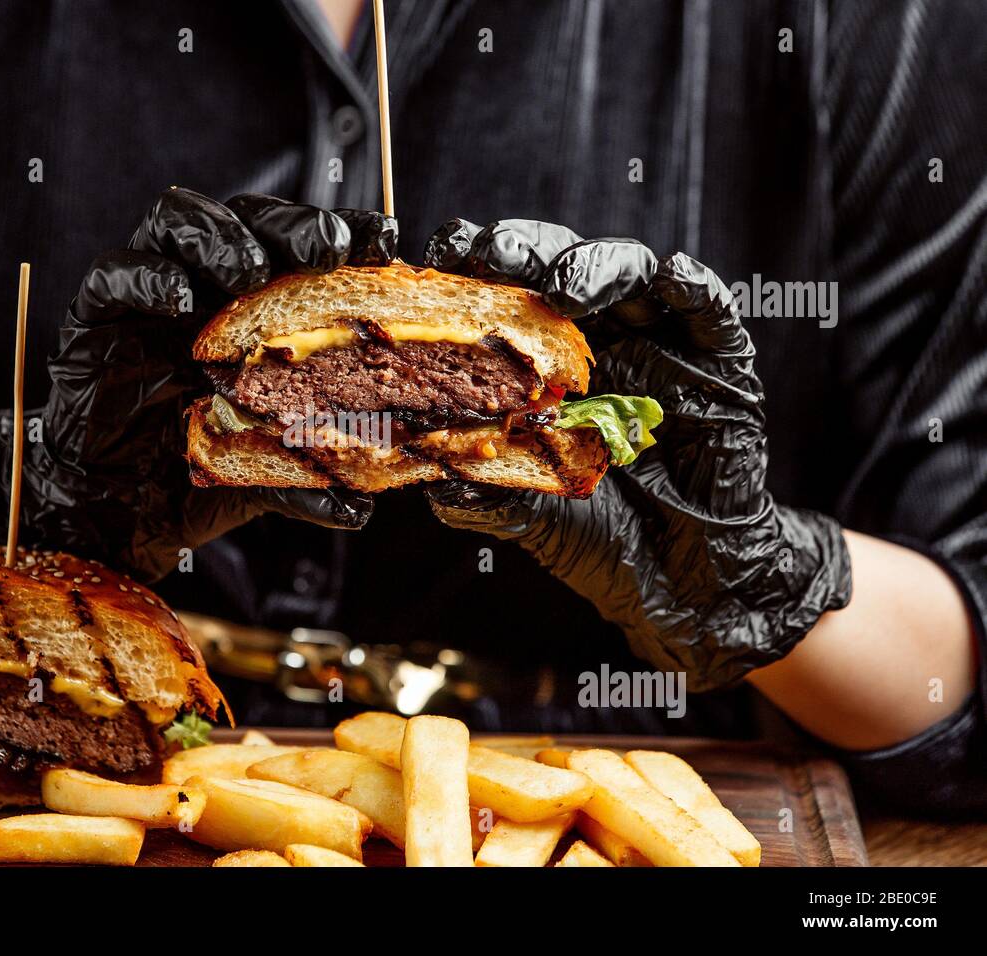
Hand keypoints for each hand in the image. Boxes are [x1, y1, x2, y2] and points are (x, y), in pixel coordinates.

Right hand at [0, 189, 396, 579]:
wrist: (121, 516)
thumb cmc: (197, 482)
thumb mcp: (266, 475)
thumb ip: (308, 479)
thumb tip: (362, 510)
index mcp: (258, 315)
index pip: (303, 251)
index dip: (344, 235)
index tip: (384, 243)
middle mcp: (208, 293)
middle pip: (249, 221)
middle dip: (294, 225)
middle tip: (328, 249)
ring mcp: (150, 299)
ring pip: (177, 223)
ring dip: (220, 236)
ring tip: (250, 270)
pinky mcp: (96, 319)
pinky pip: (114, 277)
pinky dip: (147, 279)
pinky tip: (178, 300)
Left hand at [421, 218, 851, 689]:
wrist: (680, 579)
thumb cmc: (599, 536)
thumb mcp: (531, 515)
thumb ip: (485, 491)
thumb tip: (429, 479)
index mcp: (540, 365)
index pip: (502, 300)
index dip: (472, 274)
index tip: (437, 259)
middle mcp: (595, 342)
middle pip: (557, 270)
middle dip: (523, 251)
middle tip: (489, 252)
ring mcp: (658, 344)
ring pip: (629, 274)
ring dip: (594, 266)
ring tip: (567, 284)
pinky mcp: (719, 362)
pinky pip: (710, 310)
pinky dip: (692, 287)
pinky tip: (670, 276)